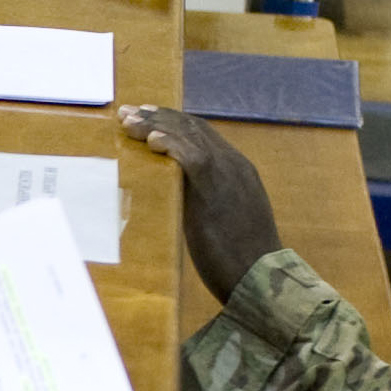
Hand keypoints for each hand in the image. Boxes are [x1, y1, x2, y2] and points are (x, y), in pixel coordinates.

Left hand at [118, 104, 285, 300]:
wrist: (261, 278)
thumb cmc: (240, 261)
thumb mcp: (224, 221)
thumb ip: (204, 203)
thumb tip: (176, 200)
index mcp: (237, 170)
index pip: (203, 135)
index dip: (174, 123)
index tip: (148, 117)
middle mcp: (234, 164)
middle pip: (193, 128)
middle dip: (159, 117)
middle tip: (129, 112)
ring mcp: (228, 174)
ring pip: (189, 136)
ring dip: (156, 126)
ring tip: (130, 122)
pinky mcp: (217, 189)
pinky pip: (192, 157)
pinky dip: (171, 145)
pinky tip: (151, 140)